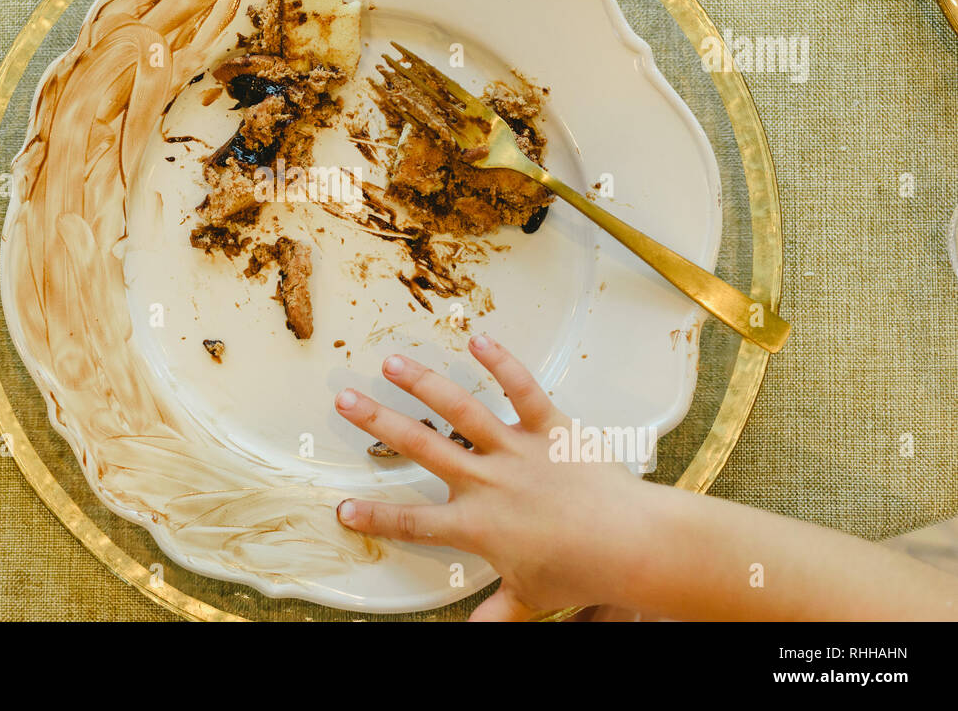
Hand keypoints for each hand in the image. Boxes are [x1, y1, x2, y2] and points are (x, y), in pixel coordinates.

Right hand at [333, 334, 652, 619]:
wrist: (629, 543)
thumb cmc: (583, 569)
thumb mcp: (530, 597)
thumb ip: (498, 613)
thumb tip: (477, 633)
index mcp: (476, 525)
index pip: (412, 523)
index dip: (374, 517)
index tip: (344, 509)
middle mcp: (486, 481)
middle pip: (419, 448)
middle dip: (376, 423)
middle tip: (346, 401)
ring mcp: (515, 450)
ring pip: (459, 409)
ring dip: (422, 382)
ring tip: (393, 362)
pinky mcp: (549, 426)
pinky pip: (521, 388)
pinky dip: (501, 362)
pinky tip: (478, 339)